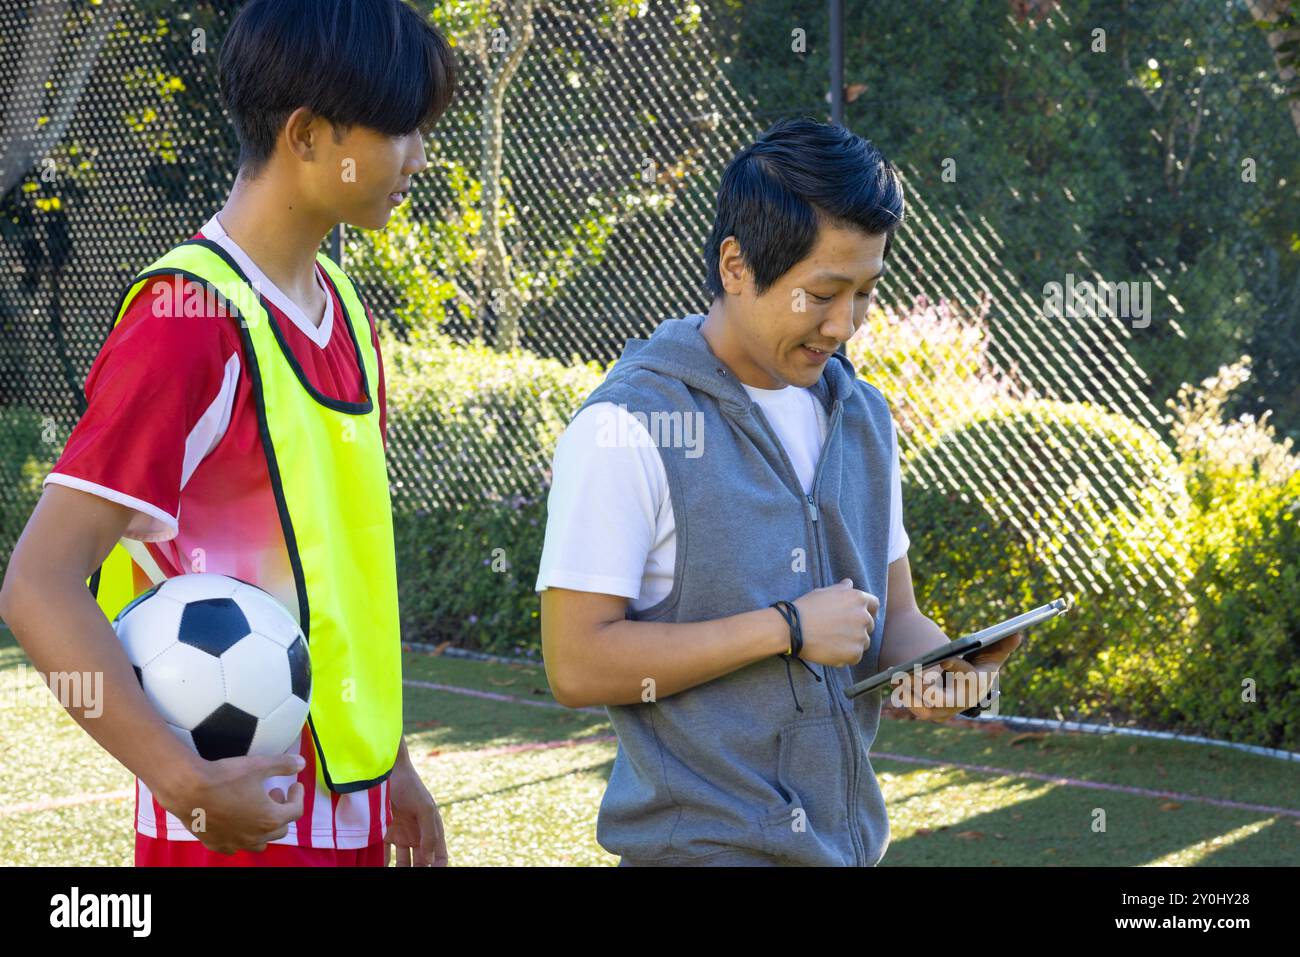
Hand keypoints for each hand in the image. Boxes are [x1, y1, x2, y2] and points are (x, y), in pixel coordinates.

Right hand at [155, 752, 305, 854]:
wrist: (189, 789)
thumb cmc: (226, 777)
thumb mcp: (260, 765)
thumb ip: (284, 764)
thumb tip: (302, 763)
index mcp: (270, 818)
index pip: (296, 811)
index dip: (298, 796)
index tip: (294, 785)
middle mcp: (255, 836)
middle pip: (280, 829)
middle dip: (282, 810)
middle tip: (274, 792)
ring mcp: (235, 843)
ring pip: (259, 843)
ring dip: (264, 828)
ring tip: (257, 808)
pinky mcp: (216, 844)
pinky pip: (235, 847)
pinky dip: (241, 837)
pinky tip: (236, 822)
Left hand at [385, 748, 447, 866]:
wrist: (387, 772)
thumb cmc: (410, 787)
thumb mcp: (424, 808)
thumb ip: (429, 834)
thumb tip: (428, 861)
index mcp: (432, 831)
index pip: (439, 857)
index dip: (437, 868)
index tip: (430, 873)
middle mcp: (417, 836)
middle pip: (420, 863)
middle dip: (416, 872)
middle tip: (408, 876)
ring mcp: (401, 836)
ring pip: (402, 863)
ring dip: (399, 871)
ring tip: (393, 876)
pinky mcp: (384, 834)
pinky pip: (383, 855)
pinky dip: (381, 864)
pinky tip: (378, 868)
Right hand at [792, 578, 878, 666]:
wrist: (793, 629)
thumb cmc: (807, 608)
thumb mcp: (824, 592)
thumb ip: (841, 589)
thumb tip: (849, 583)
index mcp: (858, 598)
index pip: (874, 605)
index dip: (867, 610)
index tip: (857, 616)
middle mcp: (863, 617)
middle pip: (869, 625)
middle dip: (858, 627)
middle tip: (839, 631)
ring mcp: (860, 636)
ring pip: (863, 642)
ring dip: (853, 642)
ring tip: (833, 641)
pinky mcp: (855, 654)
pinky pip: (856, 656)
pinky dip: (846, 655)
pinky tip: (831, 650)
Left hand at [893, 631, 1024, 721]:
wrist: (961, 673)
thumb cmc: (976, 659)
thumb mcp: (990, 651)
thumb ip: (1003, 645)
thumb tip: (1018, 634)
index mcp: (979, 685)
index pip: (970, 680)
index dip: (959, 670)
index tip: (945, 659)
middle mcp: (963, 702)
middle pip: (944, 701)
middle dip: (927, 689)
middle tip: (911, 672)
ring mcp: (945, 710)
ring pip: (926, 709)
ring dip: (911, 694)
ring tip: (898, 676)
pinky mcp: (929, 710)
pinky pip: (916, 708)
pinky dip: (905, 696)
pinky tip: (892, 680)